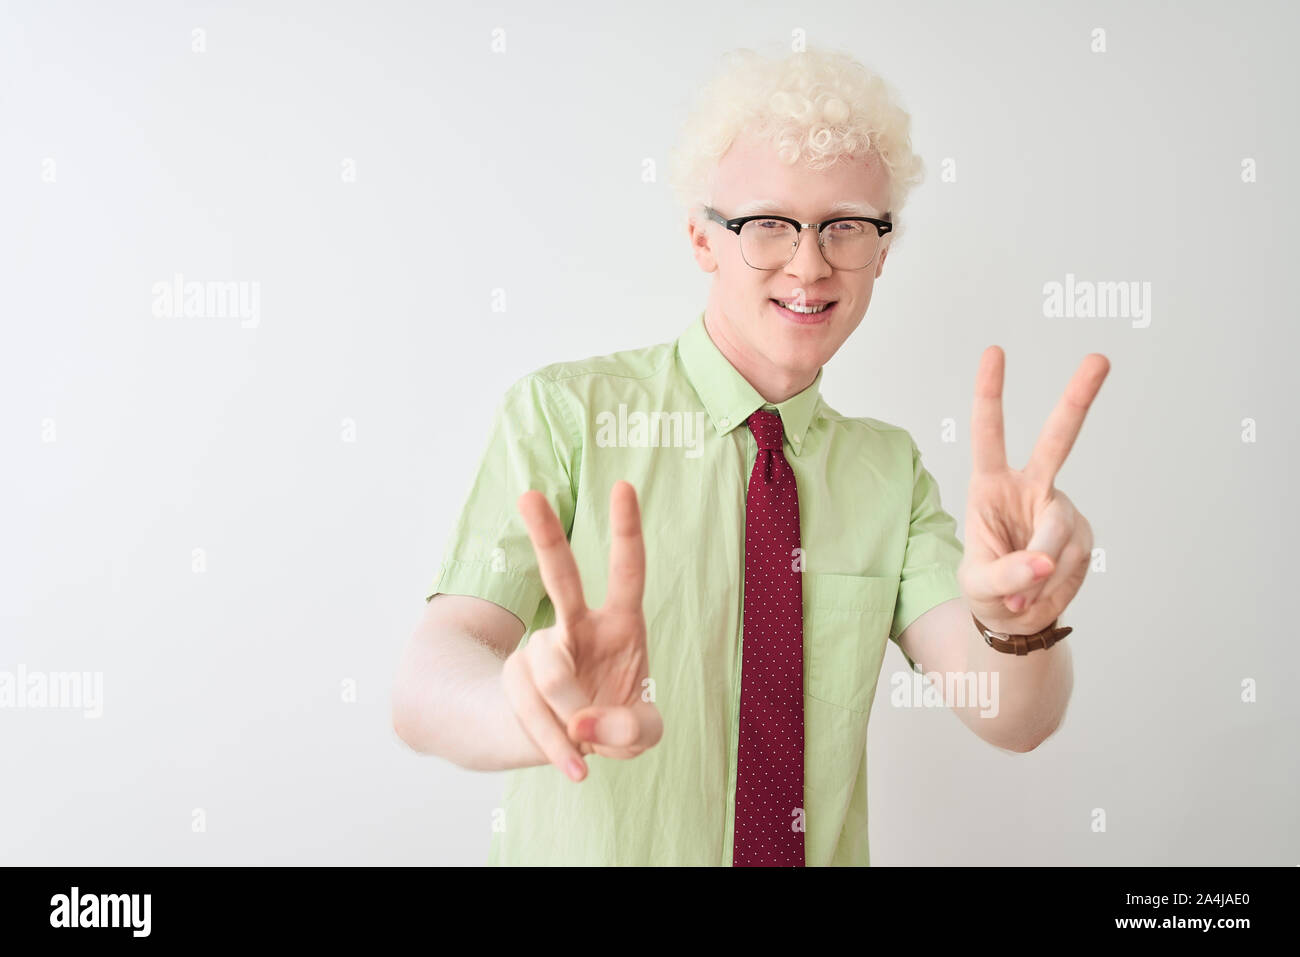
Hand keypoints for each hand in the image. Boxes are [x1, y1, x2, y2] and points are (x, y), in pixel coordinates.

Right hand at [501, 480, 662, 781]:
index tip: (622, 486)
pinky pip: (537, 712)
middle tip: (528, 495)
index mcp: (620, 624)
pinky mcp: (516, 680)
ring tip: (586, 732)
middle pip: (559, 576)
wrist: (564, 744)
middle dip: (545, 534)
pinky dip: (560, 747)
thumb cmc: (614, 721)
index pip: (626, 571)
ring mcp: (541, 651)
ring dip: (574, 715)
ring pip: (551, 672)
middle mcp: (577, 626)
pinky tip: (576, 767)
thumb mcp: (642, 731)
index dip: (626, 530)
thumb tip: (583, 721)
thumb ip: (632, 729)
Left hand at [957, 346, 1109, 635]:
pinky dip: (1056, 584)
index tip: (994, 352)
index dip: (991, 393)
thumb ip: (1006, 573)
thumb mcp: (980, 584)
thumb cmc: (987, 588)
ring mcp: (1061, 509)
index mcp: (990, 485)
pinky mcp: (1082, 535)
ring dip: (1040, 572)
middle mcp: (1030, 487)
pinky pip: (1073, 560)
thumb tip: (1043, 563)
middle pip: (1058, 439)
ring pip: (1059, 533)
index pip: (988, 433)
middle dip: (1079, 398)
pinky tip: (1043, 591)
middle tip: (1099, 359)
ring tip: (1020, 596)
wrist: (1015, 616)